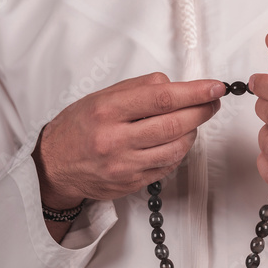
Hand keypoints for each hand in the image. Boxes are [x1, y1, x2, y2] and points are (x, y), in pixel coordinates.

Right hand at [33, 72, 225, 208]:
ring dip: (193, 133)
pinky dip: (179, 151)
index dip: (194, 92)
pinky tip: (178, 140)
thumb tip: (174, 85)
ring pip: (176, 148)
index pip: (162, 98)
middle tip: (212, 102)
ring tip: (194, 121)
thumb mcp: (101, 97)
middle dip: (202, 111)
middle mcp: (115, 139)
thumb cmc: (78, 128)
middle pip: (174, 124)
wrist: (53, 166)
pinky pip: (167, 166)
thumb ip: (138, 88)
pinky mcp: (131, 183)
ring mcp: (124, 164)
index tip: (214, 87)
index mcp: (107, 110)